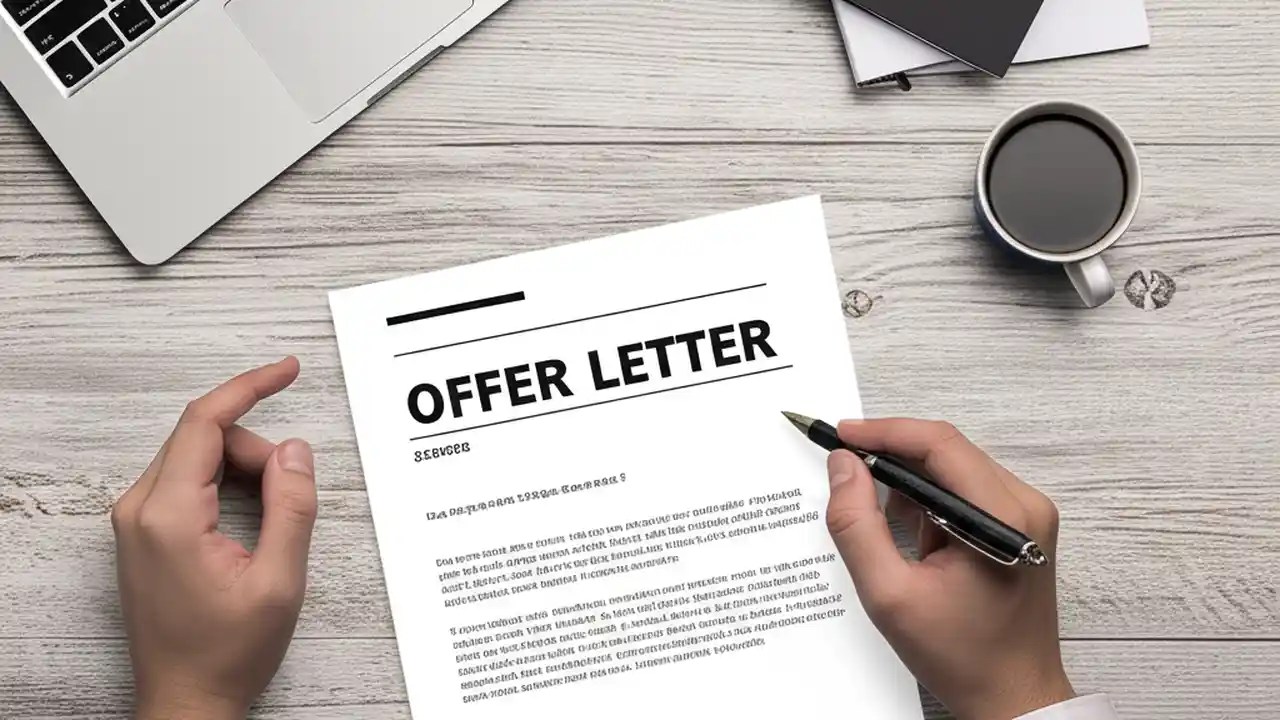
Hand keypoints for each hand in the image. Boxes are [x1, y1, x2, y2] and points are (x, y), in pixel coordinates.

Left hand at [111, 358, 317, 719]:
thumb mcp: (279, 582)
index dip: (250, 387)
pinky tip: (248, 517)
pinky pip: (187, 481)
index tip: (287, 370)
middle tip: (293, 490)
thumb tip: (294, 450)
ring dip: (243, 469)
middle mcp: (139, 510)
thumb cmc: (226, 653)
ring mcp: (135, 521)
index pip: (205, 422)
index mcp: (168, 516)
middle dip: (257, 449)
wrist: (186, 702)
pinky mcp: (143, 532)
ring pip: (197, 458)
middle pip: (204, 438)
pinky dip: (225, 484)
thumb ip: (292, 507)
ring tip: (272, 518)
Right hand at [825, 419, 1071, 719]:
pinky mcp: (1019, 527)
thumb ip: (858, 526)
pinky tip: (912, 538)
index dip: (884, 432)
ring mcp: (1026, 515)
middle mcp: (1025, 505)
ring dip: (911, 484)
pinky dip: (929, 502)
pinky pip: (964, 492)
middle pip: (947, 451)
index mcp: (1004, 516)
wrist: (1014, 699)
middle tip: (844, 470)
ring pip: (953, 469)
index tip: (841, 435)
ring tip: (882, 525)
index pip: (939, 445)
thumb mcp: (890, 595)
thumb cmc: (963, 657)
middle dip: (892, 456)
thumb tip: (843, 468)